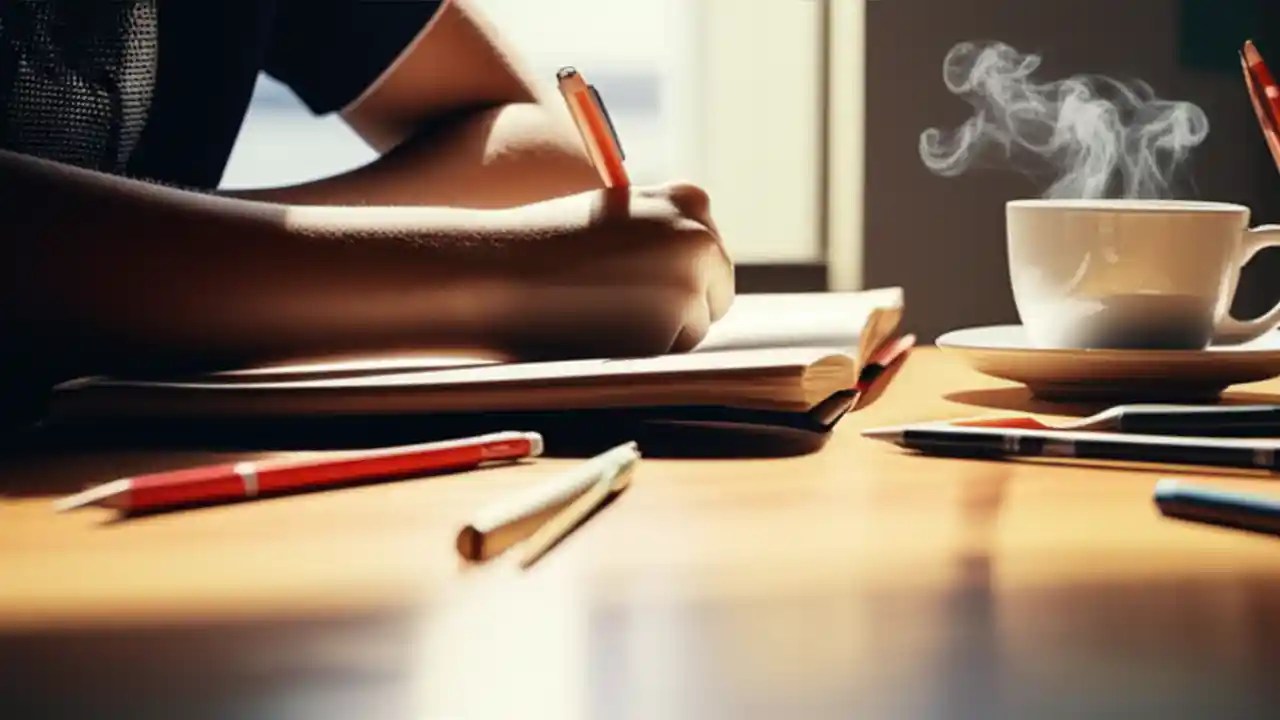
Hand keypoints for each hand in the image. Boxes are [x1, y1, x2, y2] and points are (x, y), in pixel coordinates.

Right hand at [492, 182, 734, 358]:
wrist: (501, 269)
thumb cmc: (546, 244)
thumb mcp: (616, 216)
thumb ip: (662, 236)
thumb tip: (698, 277)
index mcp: (690, 199)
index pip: (710, 254)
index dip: (674, 273)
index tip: (637, 277)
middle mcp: (702, 236)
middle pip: (716, 292)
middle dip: (679, 306)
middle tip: (619, 304)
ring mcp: (693, 283)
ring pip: (696, 326)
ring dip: (659, 330)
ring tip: (602, 309)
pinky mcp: (675, 326)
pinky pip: (672, 353)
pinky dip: (642, 351)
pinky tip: (601, 327)